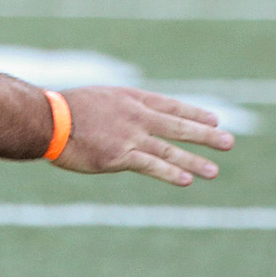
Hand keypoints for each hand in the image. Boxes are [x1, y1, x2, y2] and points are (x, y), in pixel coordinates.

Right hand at [54, 86, 233, 185]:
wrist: (47, 120)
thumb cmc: (64, 109)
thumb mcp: (97, 98)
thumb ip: (118, 109)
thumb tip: (132, 119)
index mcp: (128, 98)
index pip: (169, 105)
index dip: (192, 112)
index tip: (213, 119)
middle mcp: (134, 115)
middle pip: (176, 126)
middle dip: (205, 135)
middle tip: (228, 141)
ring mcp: (128, 136)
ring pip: (169, 149)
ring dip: (194, 159)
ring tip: (215, 170)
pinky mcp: (120, 156)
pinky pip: (151, 165)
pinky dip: (170, 172)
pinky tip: (187, 179)